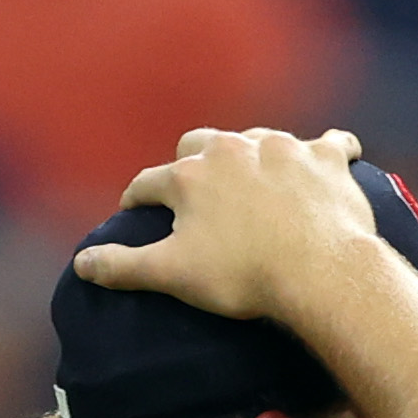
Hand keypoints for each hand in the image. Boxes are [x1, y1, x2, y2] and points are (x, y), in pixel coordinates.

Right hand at [72, 127, 375, 321]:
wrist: (322, 273)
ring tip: (258, 177)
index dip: (138, 198)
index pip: (149, 181)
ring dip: (254, 155)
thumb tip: (81, 264)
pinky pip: (332, 143)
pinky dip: (330, 150)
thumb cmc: (245, 277)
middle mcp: (233, 149)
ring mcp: (284, 148)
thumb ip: (124, 266)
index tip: (136, 208)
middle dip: (192, 163)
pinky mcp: (328, 159)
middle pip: (200, 145)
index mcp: (190, 175)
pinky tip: (335, 156)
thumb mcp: (175, 275)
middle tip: (199, 189)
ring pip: (259, 140)